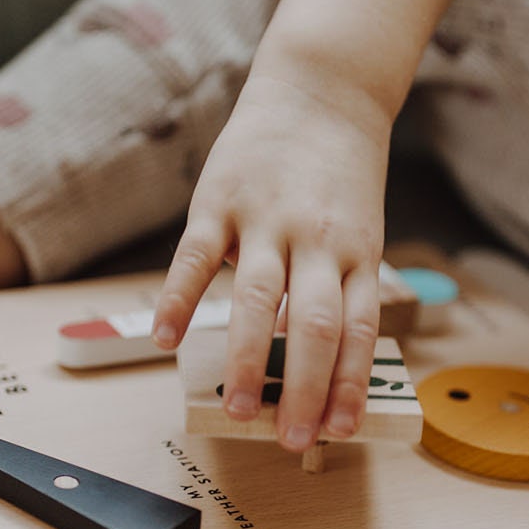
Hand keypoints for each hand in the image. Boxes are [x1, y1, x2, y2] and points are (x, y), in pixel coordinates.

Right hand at [152, 66, 390, 452]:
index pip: (359, 330)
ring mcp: (268, 219)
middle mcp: (317, 240)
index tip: (339, 429)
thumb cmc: (340, 175)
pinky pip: (198, 258)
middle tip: (291, 438)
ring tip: (237, 408)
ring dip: (249, 358)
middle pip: (316, 324)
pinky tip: (169, 340)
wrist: (320, 90)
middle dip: (305, 387)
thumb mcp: (358, 230)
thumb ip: (339, 286)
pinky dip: (182, 300)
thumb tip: (317, 362)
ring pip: (260, 298)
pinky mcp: (221, 200)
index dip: (349, 383)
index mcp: (357, 253)